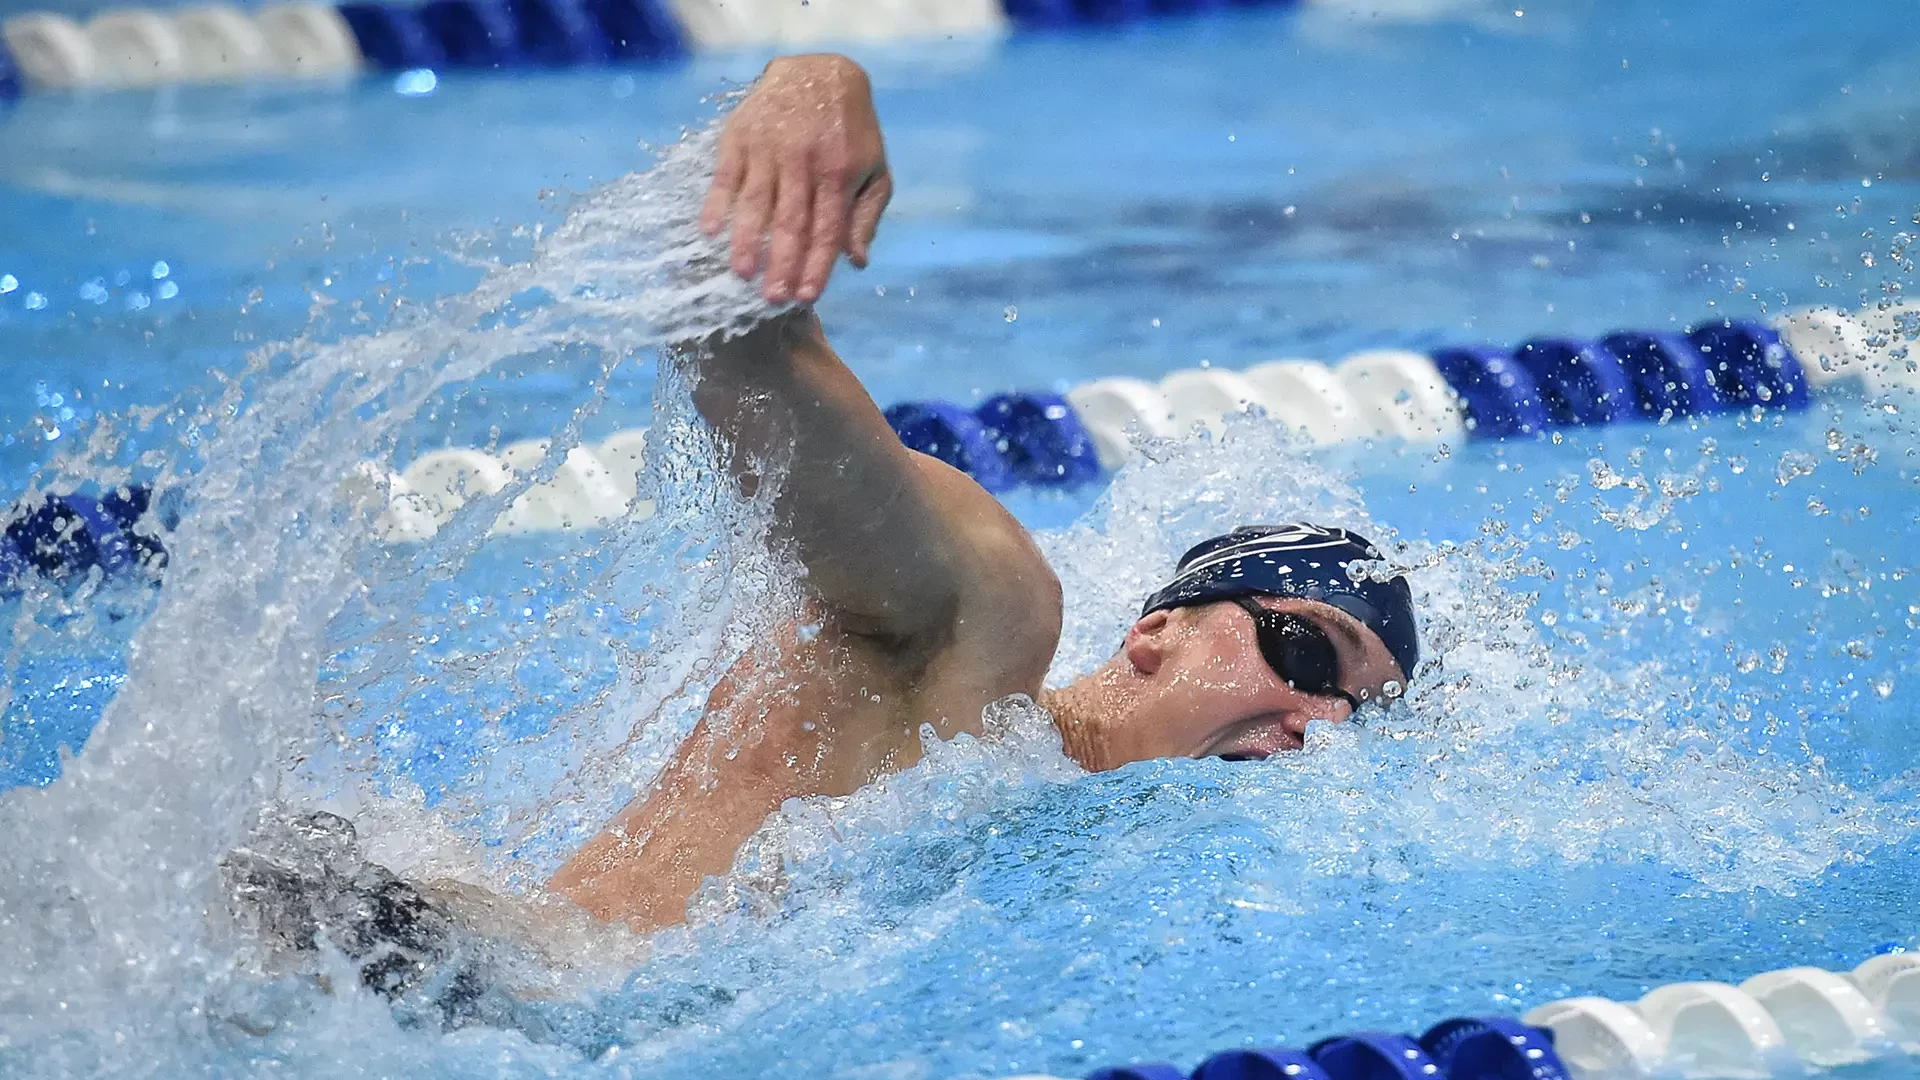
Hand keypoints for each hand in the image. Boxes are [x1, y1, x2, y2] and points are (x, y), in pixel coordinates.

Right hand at [700, 54, 892, 303]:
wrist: (820, 71)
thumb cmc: (851, 132)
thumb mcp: (874, 169)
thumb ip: (866, 216)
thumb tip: (856, 261)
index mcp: (839, 174)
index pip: (826, 230)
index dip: (816, 266)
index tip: (805, 297)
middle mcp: (804, 162)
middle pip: (790, 222)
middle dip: (781, 264)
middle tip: (772, 299)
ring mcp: (770, 147)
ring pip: (756, 202)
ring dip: (747, 241)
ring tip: (742, 273)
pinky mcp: (741, 134)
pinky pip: (726, 175)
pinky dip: (717, 203)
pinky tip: (710, 231)